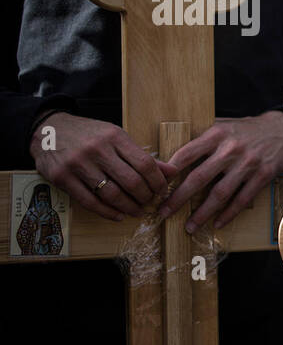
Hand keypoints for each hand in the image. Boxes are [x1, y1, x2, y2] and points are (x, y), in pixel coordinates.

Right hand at [29, 112, 169, 221]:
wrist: (48, 129)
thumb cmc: (89, 135)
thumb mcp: (116, 137)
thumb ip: (142, 156)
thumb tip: (173, 172)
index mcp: (114, 137)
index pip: (145, 164)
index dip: (158, 182)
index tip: (162, 191)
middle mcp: (96, 150)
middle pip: (131, 181)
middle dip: (145, 196)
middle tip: (149, 202)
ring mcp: (78, 164)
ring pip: (111, 194)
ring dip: (129, 207)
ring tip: (137, 211)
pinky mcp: (62, 178)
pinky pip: (89, 202)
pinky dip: (107, 212)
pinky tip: (118, 215)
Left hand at [157, 111, 282, 231]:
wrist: (282, 130)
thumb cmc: (247, 129)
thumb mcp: (223, 125)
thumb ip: (202, 138)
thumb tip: (174, 154)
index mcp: (217, 134)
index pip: (186, 153)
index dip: (170, 171)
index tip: (157, 185)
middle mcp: (231, 149)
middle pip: (199, 177)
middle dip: (179, 198)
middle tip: (163, 212)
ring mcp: (248, 164)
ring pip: (220, 193)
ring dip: (202, 213)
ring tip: (189, 226)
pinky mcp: (262, 176)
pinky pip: (242, 200)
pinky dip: (229, 214)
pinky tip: (217, 223)